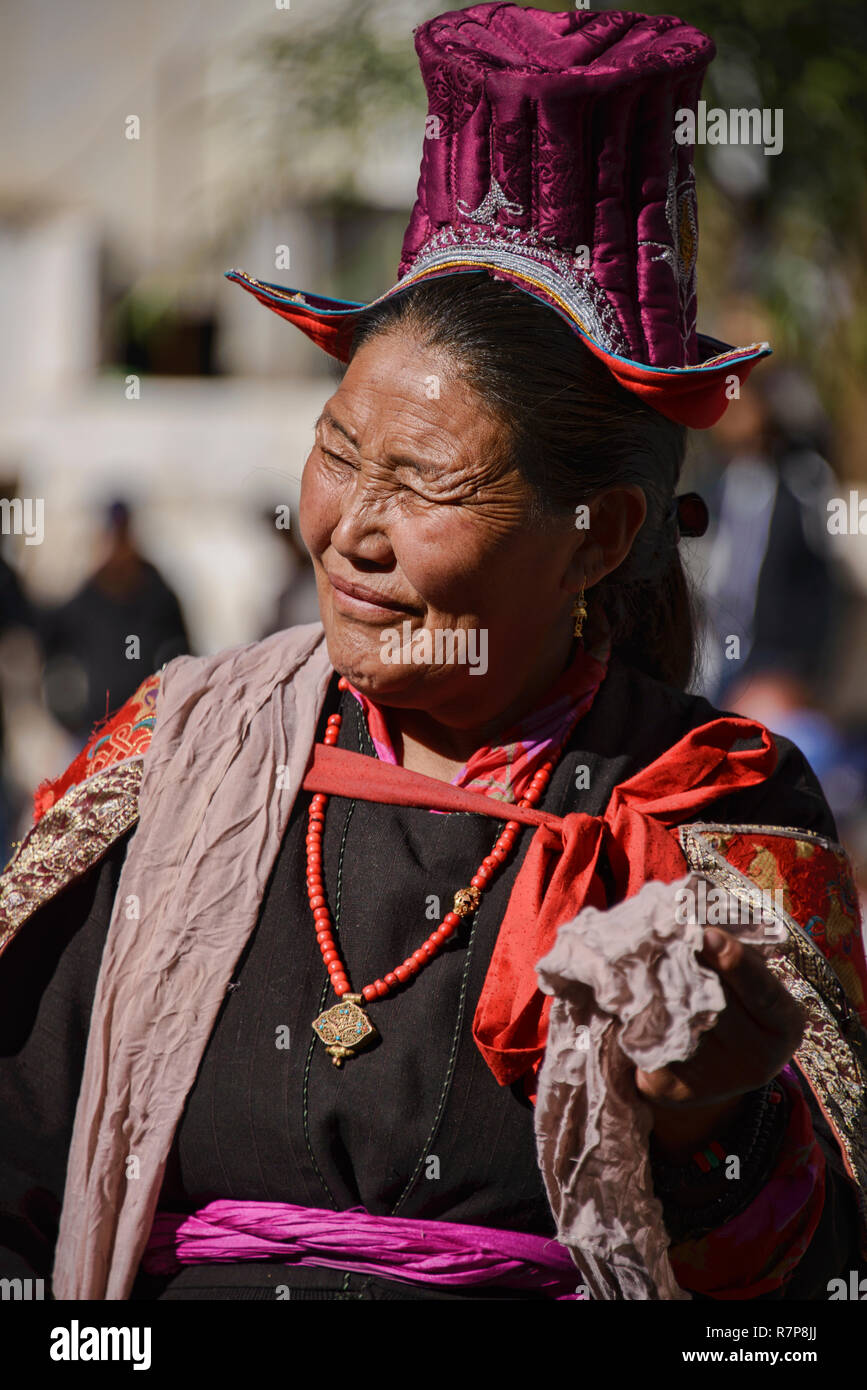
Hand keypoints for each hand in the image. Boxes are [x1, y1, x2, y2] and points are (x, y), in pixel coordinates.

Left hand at [635, 927, 804, 1158]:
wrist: (708, 1065)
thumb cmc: (731, 1003)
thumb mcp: (748, 980)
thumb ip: (733, 955)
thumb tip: (698, 920)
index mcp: (784, 1025)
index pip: (764, 992)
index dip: (735, 962)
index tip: (707, 934)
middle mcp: (758, 1059)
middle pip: (717, 1007)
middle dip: (686, 968)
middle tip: (660, 933)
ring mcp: (717, 1080)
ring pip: (681, 1024)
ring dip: (656, 990)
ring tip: (641, 960)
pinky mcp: (676, 1089)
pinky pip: (653, 1045)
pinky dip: (638, 1018)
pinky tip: (629, 998)